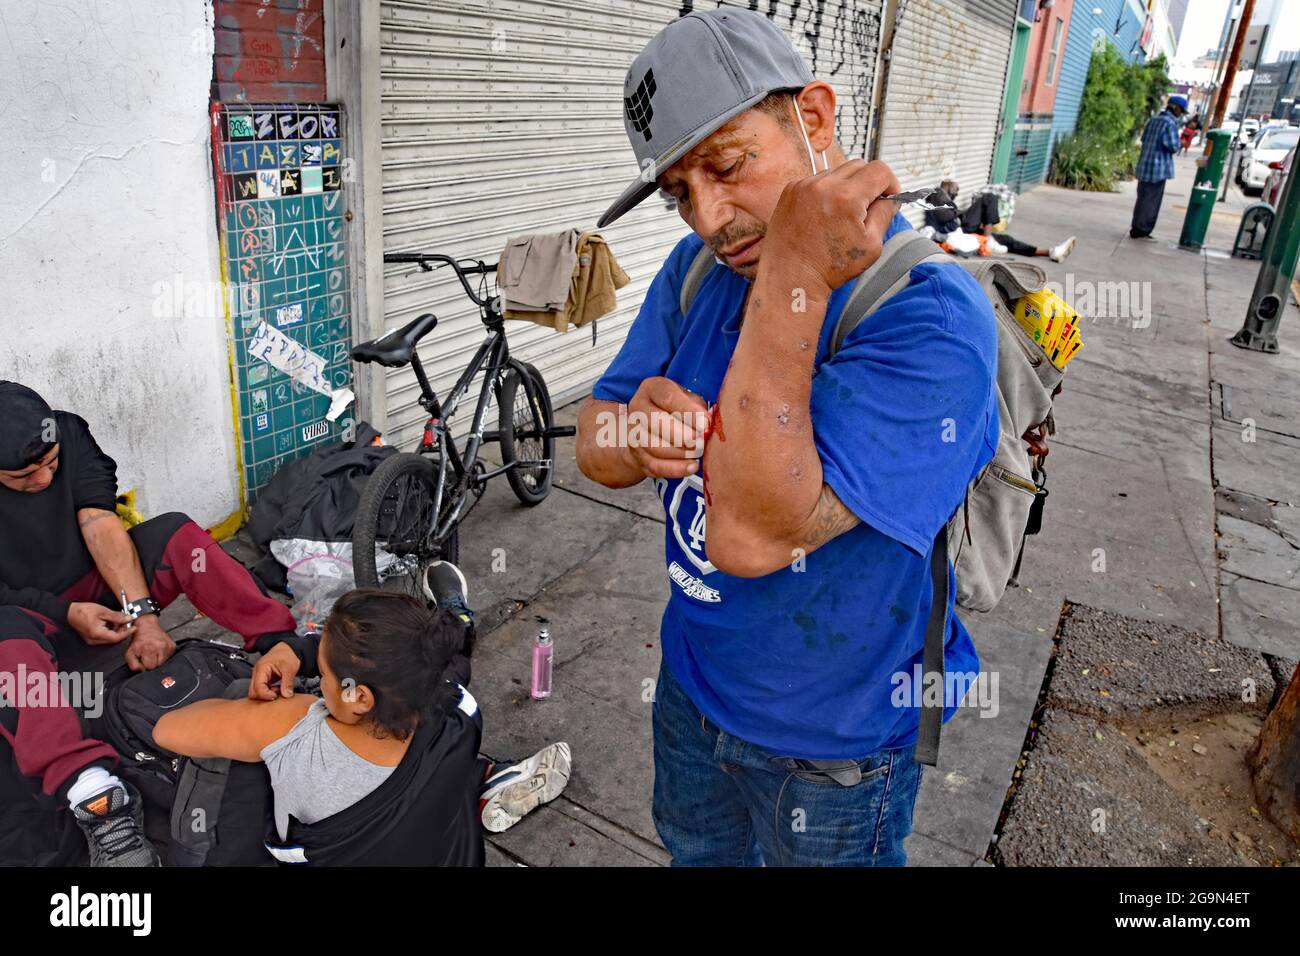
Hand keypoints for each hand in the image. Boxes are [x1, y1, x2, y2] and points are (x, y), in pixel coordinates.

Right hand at [68, 602, 132, 644]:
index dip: (127, 633)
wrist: (69, 612)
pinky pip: (104, 635)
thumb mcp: (103, 611)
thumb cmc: (83, 611)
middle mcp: (94, 640)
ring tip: (117, 618)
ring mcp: (92, 640)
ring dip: (116, 629)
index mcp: (97, 634)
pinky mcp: (91, 637)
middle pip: (113, 638)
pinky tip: (110, 621)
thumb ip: (117, 616)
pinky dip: (110, 629)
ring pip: (109, 637)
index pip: (116, 638)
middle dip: (122, 630)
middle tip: (126, 620)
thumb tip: (128, 619)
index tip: (134, 627)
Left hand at [123, 617, 175, 671]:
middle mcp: (160, 647)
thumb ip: (133, 665)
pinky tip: (159, 650)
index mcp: (149, 649)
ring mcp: (168, 646)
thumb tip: (142, 671)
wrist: (147, 626)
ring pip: (165, 662)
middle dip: (153, 663)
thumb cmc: (138, 640)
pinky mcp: (173, 645)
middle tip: (148, 656)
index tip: (143, 659)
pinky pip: (169, 657)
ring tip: (153, 653)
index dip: (146, 665)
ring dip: (159, 660)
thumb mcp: (129, 653)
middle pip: (159, 666)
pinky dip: (164, 656)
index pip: (150, 667)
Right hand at [250, 641, 300, 699]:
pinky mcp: (263, 679)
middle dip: (264, 696)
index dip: (266, 695)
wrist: (289, 649)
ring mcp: (259, 676)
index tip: (276, 696)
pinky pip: (261, 690)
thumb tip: (286, 695)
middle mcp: (257, 672)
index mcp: (261, 668)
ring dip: (266, 695)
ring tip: (278, 690)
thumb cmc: (287, 654)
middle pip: (253, 692)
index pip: (257, 688)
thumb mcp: (290, 668)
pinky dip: (268, 692)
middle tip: (277, 693)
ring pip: (256, 692)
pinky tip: (276, 689)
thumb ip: (288, 683)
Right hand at [622, 376, 709, 480]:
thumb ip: (697, 408)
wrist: (650, 430)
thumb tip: (706, 423)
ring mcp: (634, 433)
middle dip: (682, 434)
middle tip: (700, 441)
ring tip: (698, 452)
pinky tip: (691, 466)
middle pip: (656, 422)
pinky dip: (675, 468)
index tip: (705, 422)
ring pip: (655, 446)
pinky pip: (655, 466)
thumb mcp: (688, 400)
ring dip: (680, 452)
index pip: (668, 397)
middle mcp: (638, 408)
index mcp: (652, 388)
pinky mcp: (637, 456)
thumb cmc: (676, 411)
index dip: (688, 410)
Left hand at [760, 158, 901, 294]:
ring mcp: (804, 185)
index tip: (889, 196)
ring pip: (838, 172)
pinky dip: (826, 192)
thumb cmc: (828, 268)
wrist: (790, 278)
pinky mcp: (791, 190)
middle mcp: (823, 186)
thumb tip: (892, 199)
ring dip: (847, 187)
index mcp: (846, 198)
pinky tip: (824, 215)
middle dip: (869, 184)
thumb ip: (885, 214)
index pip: (880, 170)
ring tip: (842, 216)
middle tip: (867, 208)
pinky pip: (818, 180)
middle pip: (860, 166)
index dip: (890, 183)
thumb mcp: (871, 245)